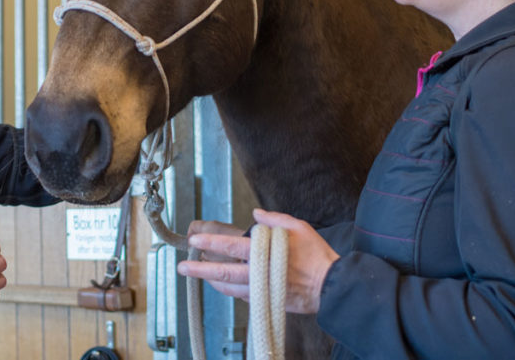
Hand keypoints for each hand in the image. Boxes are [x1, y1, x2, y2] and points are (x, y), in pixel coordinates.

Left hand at [177, 208, 338, 313]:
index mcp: (265, 252)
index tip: (195, 242)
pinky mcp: (267, 301)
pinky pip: (243, 296)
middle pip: (223, 273)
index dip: (210, 244)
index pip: (230, 247)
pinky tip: (224, 285)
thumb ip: (274, 219)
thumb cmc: (317, 255)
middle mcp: (259, 273)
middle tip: (182, 267)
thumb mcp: (298, 227)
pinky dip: (231, 290)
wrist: (332, 287)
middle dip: (200, 270)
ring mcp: (262, 290)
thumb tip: (255, 213)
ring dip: (212, 282)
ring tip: (199, 275)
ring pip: (230, 288)